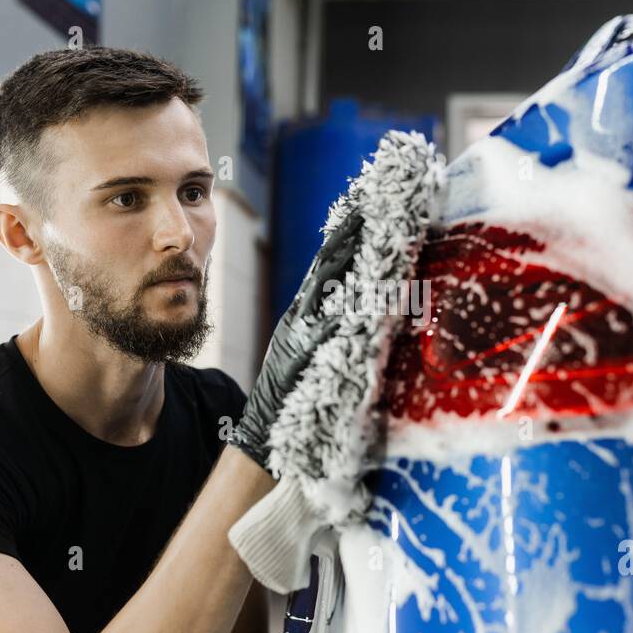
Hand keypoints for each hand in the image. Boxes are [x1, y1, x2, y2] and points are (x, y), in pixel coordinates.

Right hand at [231, 205, 362, 469]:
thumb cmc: (292, 392)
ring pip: (323, 287)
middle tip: (367, 208)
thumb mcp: (308, 351)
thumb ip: (327, 328)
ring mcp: (300, 331)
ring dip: (342, 259)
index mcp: (303, 313)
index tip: (360, 213)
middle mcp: (300, 316)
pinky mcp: (302, 351)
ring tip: (362, 232)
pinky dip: (339, 308)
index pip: (324, 268)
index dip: (341, 239)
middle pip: (324, 267)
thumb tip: (353, 310)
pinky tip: (357, 291)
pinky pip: (325, 326)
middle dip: (344, 237)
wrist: (266, 424)